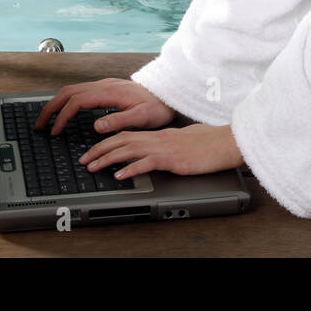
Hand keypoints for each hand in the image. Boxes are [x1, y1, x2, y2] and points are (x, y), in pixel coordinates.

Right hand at [35, 77, 175, 136]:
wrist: (168, 94)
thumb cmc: (157, 107)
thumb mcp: (142, 117)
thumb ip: (120, 121)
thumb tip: (96, 126)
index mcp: (109, 92)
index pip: (76, 102)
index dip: (62, 117)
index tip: (55, 132)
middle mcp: (104, 85)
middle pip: (68, 92)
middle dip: (51, 108)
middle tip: (39, 125)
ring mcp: (104, 85)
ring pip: (72, 90)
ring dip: (57, 103)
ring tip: (48, 119)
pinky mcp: (106, 88)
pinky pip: (80, 91)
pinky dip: (67, 101)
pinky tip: (66, 112)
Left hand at [80, 124, 242, 181]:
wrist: (226, 142)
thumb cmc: (208, 144)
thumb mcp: (182, 142)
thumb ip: (166, 146)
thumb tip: (154, 153)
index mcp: (159, 135)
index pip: (126, 135)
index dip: (106, 142)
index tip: (92, 150)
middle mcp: (158, 139)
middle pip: (122, 140)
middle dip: (99, 150)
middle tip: (84, 160)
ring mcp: (165, 148)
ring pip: (129, 150)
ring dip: (108, 159)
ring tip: (93, 167)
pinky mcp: (173, 159)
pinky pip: (147, 163)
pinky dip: (131, 169)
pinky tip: (120, 176)